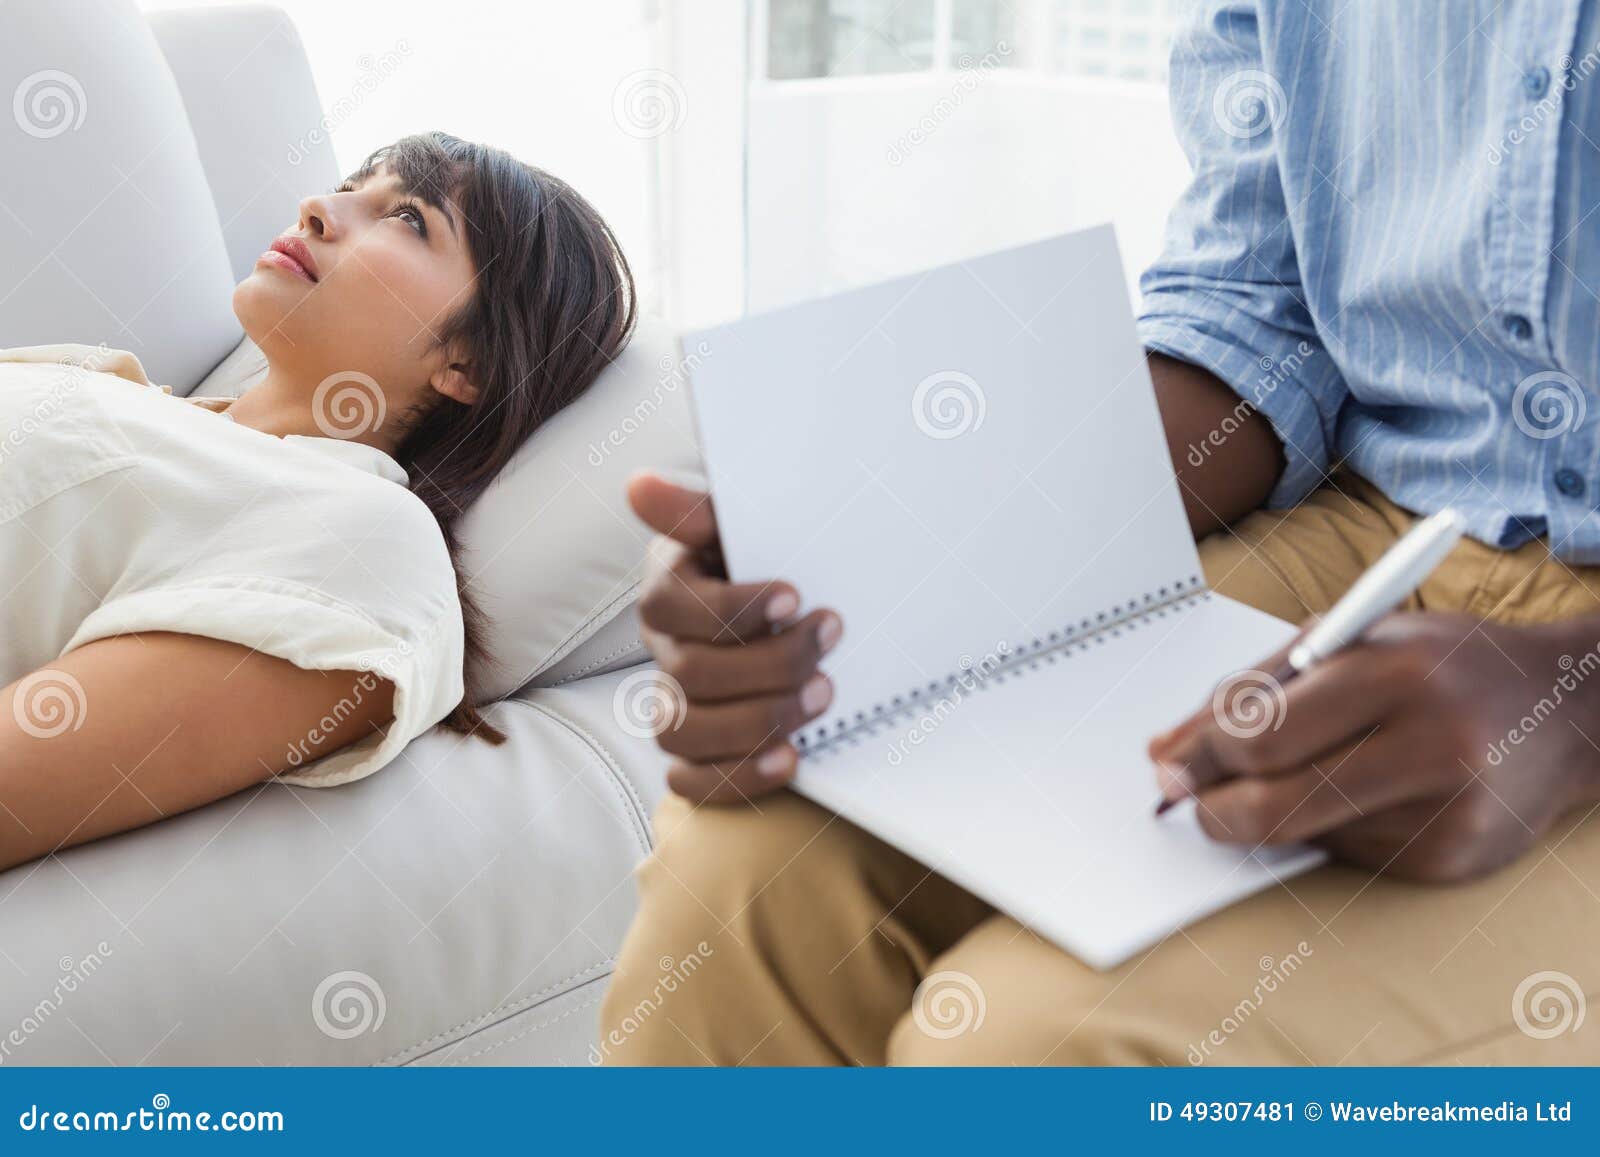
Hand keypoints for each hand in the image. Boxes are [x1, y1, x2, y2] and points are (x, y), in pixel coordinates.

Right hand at [627, 472, 841, 803]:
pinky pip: (690, 783)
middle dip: (767, 663)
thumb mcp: (739, 526)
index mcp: (667, 593)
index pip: (672, 606)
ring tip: (822, 695)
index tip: (794, 595)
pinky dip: (739, 777)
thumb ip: (696, 510)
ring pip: (684, 732)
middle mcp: (663, 652)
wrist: (797, 608)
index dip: (732, 608)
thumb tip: (640, 485)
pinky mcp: (695, 754)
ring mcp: (674, 705)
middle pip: (689, 674)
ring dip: (758, 721)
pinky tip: (790, 757)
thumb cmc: (764, 561)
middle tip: (828, 643)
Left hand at [1149, 612, 1599, 881]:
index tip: (1170, 763)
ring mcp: (1450, 815)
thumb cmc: (1438, 662)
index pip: (1262, 735)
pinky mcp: (1455, 862)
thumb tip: (1162, 754)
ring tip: (1299, 771)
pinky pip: (1347, 856)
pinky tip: (1362, 792)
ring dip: (1273, 814)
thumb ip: (1249, 690)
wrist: (1567, 710)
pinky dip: (1328, 829)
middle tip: (1191, 800)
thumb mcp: (1345, 642)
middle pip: (1274, 805)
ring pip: (1304, 835)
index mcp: (1400, 673)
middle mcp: (1434, 746)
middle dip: (1212, 808)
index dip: (1200, 757)